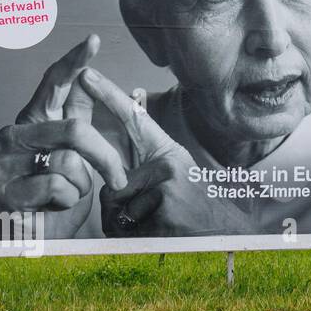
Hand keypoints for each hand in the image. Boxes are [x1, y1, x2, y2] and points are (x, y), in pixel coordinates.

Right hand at [0, 35, 126, 239]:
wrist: (43, 233)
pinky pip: (55, 187)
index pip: (55, 82)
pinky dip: (67, 200)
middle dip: (106, 158)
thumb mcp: (84, 152)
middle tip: (118, 179)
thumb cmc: (65, 188)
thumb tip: (135, 90)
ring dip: (82, 183)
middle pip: (76, 130)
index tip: (94, 40)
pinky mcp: (2, 191)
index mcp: (36, 118)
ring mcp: (2, 162)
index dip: (74, 61)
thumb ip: (94, 120)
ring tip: (70, 192)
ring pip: (67, 162)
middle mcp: (14, 133)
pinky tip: (53, 205)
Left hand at [82, 70, 253, 236]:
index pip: (132, 120)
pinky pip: (125, 220)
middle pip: (112, 178)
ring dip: (126, 221)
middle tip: (147, 213)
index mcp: (167, 152)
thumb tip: (130, 131)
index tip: (86, 75)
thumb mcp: (173, 178)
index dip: (108, 96)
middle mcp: (168, 160)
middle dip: (119, 202)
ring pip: (114, 203)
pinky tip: (160, 231)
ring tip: (156, 223)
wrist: (223, 235)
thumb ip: (145, 161)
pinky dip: (135, 233)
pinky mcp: (165, 201)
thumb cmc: (192, 211)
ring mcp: (167, 179)